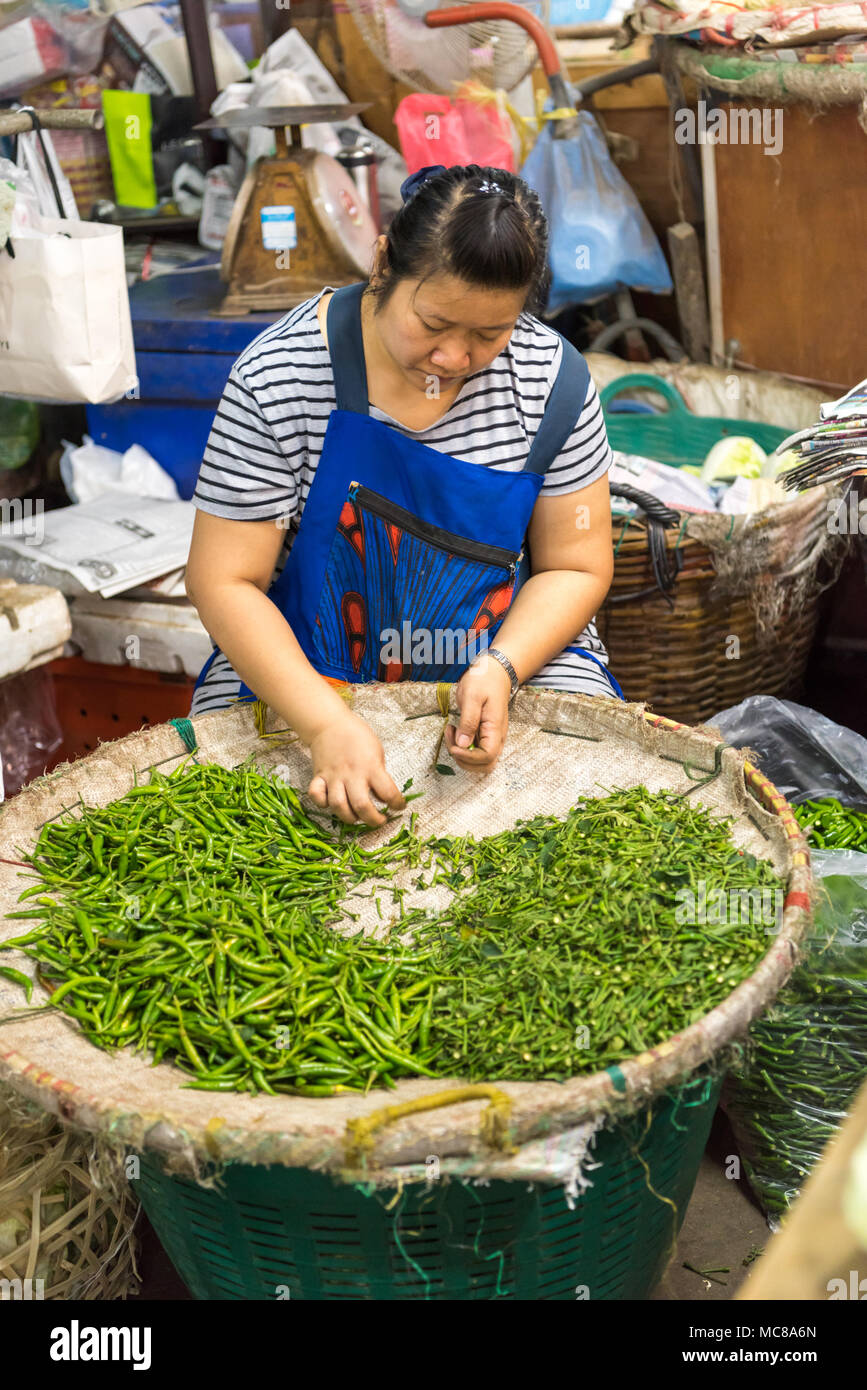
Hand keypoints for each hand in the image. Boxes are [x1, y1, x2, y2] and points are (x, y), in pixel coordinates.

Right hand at [308, 709, 404, 826]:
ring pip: (338, 806)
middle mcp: (352, 774)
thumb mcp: (377, 751)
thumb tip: (383, 796)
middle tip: (379, 821)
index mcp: (371, 766)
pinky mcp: (319, 777)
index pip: (388, 793)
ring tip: (357, 817)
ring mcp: (333, 777)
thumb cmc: (357, 736)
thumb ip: (379, 774)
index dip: (397, 804)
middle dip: (373, 820)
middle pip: (362, 806)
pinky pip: (316, 796)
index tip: (399, 807)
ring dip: (349, 818)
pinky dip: (322, 804)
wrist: (331, 723)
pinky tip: (331, 804)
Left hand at [444, 655, 511, 771]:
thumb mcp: (472, 696)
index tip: (454, 744)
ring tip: (452, 733)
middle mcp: (496, 738)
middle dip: (464, 760)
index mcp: (496, 729)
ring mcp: (491, 738)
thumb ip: (468, 721)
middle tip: (452, 739)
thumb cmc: (484, 681)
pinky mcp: (484, 736)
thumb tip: (463, 744)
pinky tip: (455, 732)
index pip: (487, 757)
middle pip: (485, 766)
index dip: (468, 757)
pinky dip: (462, 748)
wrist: (494, 673)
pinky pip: (475, 752)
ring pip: (480, 763)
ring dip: (461, 755)